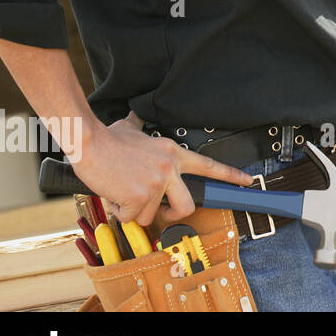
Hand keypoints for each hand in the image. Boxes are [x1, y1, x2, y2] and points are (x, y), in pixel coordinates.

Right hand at [73, 111, 256, 225]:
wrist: (89, 141)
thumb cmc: (107, 138)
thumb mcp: (133, 128)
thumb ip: (142, 128)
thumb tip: (138, 118)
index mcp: (173, 153)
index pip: (208, 165)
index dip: (229, 175)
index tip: (246, 182)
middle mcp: (170, 168)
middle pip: (187, 204)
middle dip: (173, 215)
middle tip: (158, 212)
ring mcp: (156, 183)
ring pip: (149, 215)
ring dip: (133, 210)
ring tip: (121, 191)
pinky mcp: (139, 196)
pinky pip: (130, 217)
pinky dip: (118, 211)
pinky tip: (112, 194)